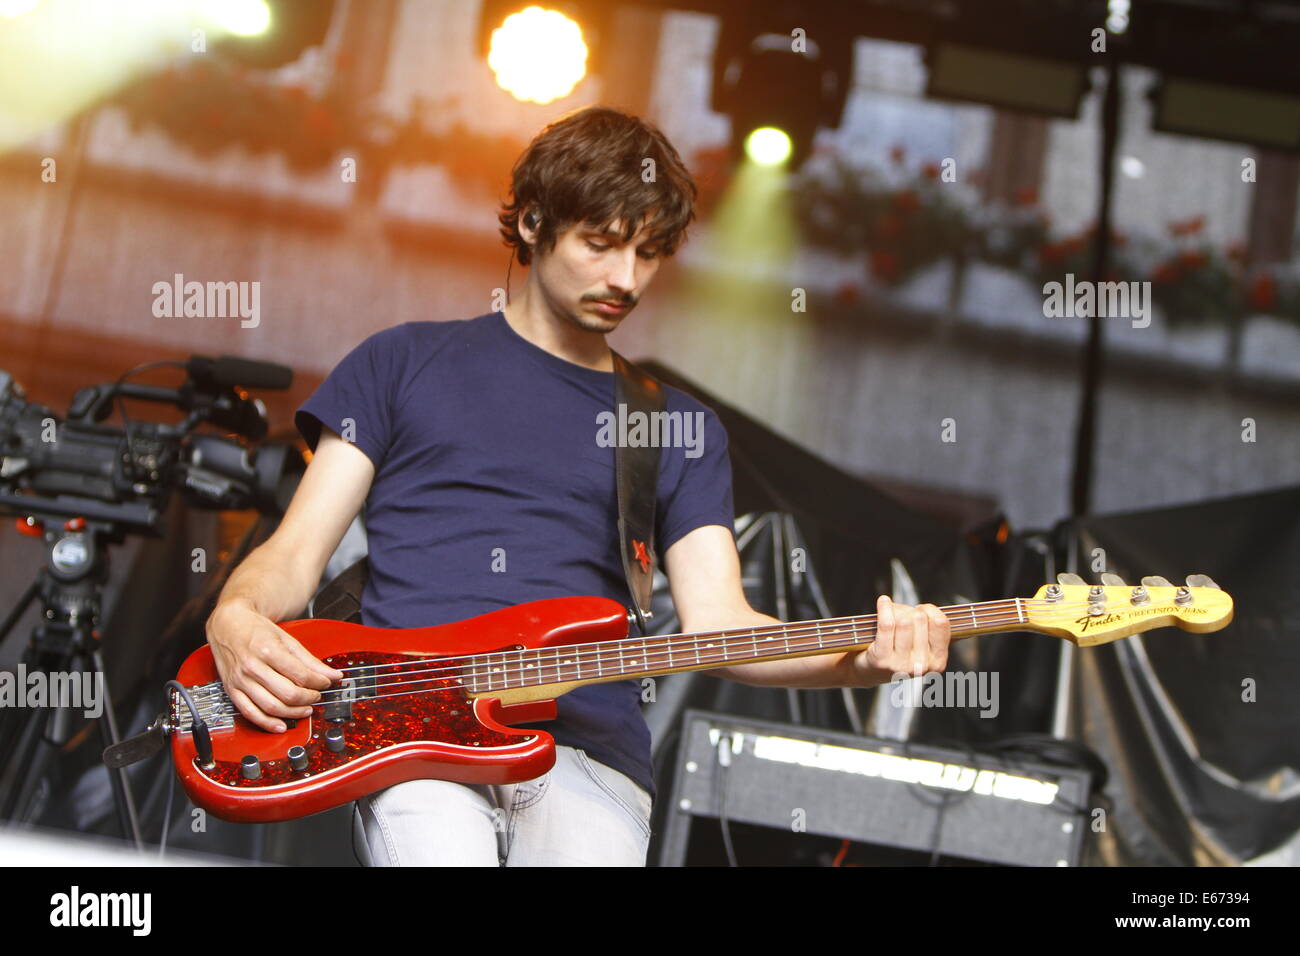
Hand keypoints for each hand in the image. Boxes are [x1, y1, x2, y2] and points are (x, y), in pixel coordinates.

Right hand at [205, 600, 343, 732]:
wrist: (227, 625)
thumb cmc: (255, 630)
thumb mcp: (287, 639)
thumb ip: (310, 660)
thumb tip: (332, 675)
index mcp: (268, 650)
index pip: (301, 675)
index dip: (319, 682)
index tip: (326, 683)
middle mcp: (252, 667)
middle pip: (288, 693)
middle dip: (308, 698)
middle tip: (316, 696)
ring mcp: (240, 681)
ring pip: (271, 707)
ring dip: (293, 713)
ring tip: (305, 709)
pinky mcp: (232, 691)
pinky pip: (250, 713)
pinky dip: (267, 723)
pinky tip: (281, 725)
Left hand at [842, 595, 950, 687]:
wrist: (871, 672)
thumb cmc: (897, 653)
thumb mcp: (921, 646)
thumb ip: (929, 628)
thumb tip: (924, 608)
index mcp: (937, 661)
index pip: (940, 623)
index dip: (930, 610)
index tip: (921, 609)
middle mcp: (922, 665)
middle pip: (920, 619)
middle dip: (909, 610)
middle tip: (901, 614)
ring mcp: (902, 664)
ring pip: (904, 621)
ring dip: (895, 611)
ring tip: (890, 613)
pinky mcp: (882, 659)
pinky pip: (887, 625)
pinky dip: (884, 609)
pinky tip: (883, 602)